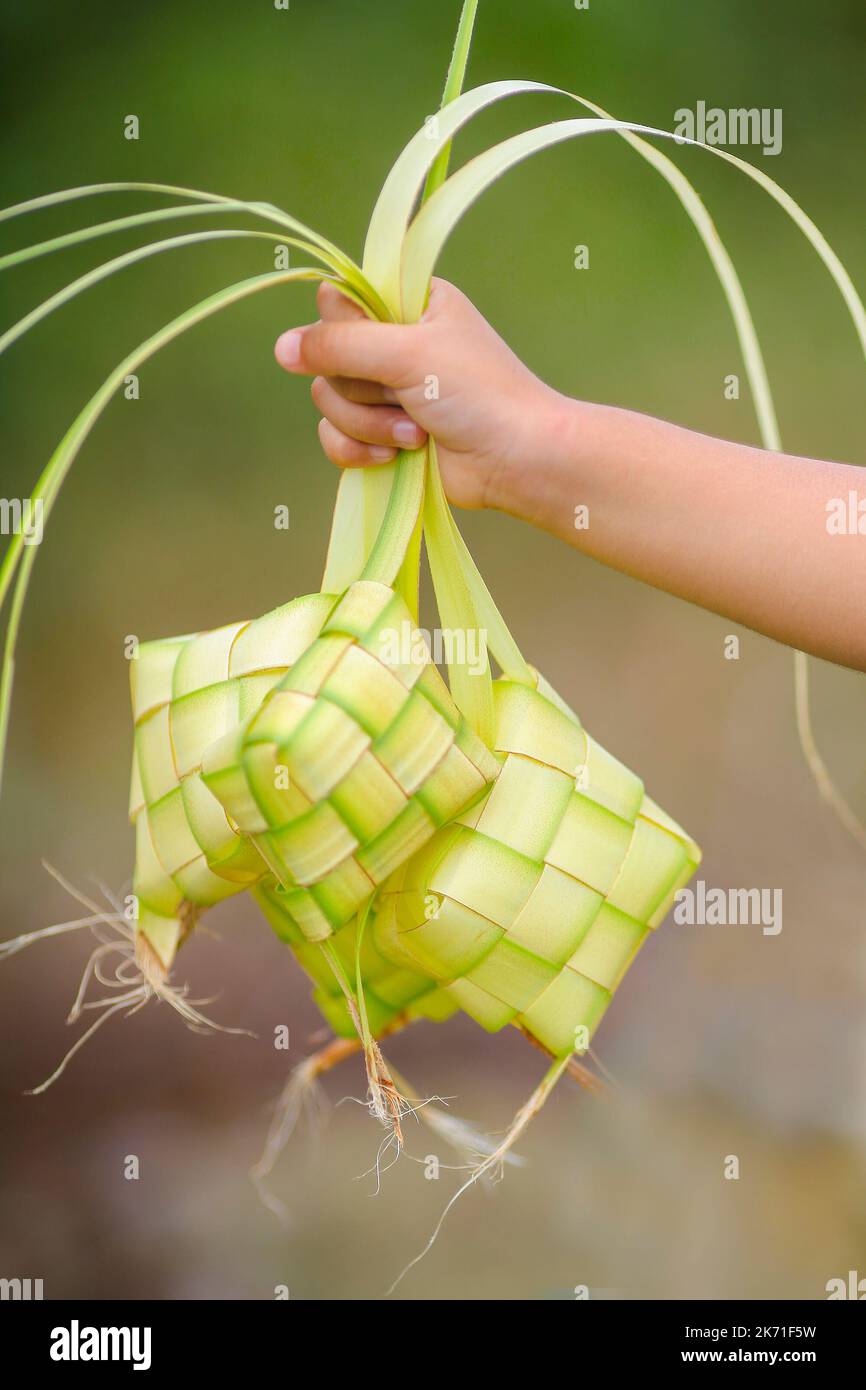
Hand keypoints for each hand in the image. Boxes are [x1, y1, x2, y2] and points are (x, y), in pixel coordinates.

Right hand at [274, 278, 562, 509]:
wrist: (515, 460)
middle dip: (363, 388)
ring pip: (328, 401)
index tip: (378, 346)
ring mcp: (386, 392)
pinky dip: (360, 451)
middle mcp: (394, 344)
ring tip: (416, 434)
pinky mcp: (381, 436)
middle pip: (328, 357)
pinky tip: (396, 457)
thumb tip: (280, 348)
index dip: (346, 328)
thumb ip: (340, 345)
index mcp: (409, 304)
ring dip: (368, 424)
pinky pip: (335, 438)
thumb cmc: (478, 393)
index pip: (339, 300)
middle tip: (408, 396)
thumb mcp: (408, 352)